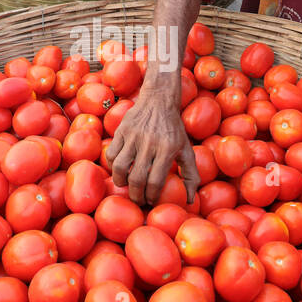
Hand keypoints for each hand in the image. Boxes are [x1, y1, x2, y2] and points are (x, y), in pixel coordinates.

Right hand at [103, 90, 198, 205]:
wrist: (159, 99)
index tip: (151, 201)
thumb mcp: (187, 149)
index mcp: (167, 149)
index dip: (151, 196)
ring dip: (121, 182)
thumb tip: (189, 200)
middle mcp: (150, 143)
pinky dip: (112, 166)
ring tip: (126, 185)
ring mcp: (133, 136)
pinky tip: (119, 170)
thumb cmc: (174, 129)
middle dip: (136, 195)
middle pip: (136, 178)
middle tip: (138, 199)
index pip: (155, 181)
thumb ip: (191, 174)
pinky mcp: (121, 130)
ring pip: (119, 167)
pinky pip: (111, 154)